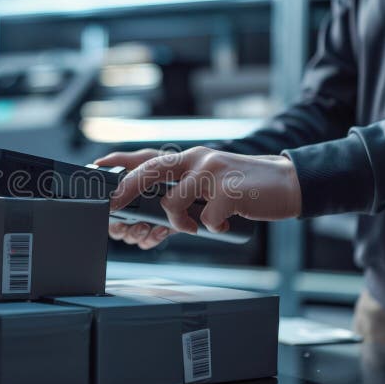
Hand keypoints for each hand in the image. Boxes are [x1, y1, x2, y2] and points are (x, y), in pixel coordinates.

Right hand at [94, 149, 174, 248]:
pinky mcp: (162, 230)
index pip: (108, 212)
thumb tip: (98, 163)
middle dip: (122, 229)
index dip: (108, 216)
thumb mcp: (147, 160)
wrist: (200, 178)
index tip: (113, 214)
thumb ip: (122, 161)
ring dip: (138, 234)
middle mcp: (134, 210)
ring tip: (146, 226)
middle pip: (118, 229)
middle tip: (129, 224)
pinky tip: (161, 228)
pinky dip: (153, 237)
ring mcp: (148, 221)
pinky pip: (150, 241)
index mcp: (126, 194)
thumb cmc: (171, 166)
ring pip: (132, 237)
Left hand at [110, 146, 301, 233]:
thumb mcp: (211, 184)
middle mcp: (199, 158)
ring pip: (174, 200)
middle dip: (128, 187)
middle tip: (114, 204)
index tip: (97, 166)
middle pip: (152, 169)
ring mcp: (213, 171)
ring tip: (197, 225)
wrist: (287, 184)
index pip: (149, 156)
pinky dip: (213, 227)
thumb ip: (186, 193)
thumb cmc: (244, 189)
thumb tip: (157, 216)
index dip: (121, 161)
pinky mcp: (230, 189)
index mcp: (191, 158)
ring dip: (180, 221)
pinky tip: (226, 222)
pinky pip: (206, 218)